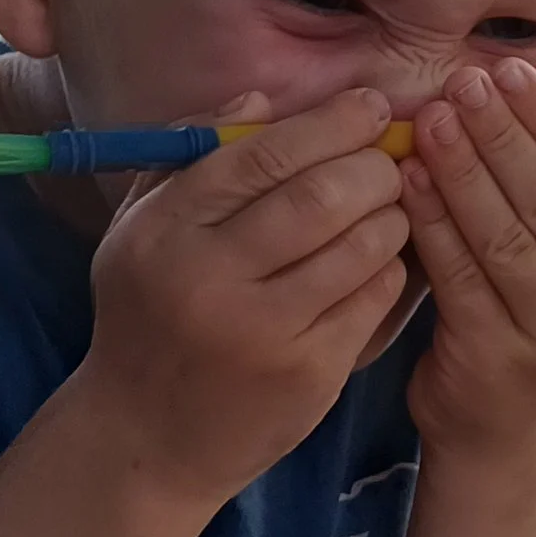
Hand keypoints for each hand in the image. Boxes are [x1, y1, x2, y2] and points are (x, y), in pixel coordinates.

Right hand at [73, 88, 411, 515]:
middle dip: (374, 166)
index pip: (262, 153)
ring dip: (392, 215)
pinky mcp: (308, 374)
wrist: (147, 440)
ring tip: (392, 207)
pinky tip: (383, 261)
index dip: (331, 122)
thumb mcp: (142, 231)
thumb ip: (193, 158)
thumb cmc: (150, 317)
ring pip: (360, 246)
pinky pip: (373, 299)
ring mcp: (262, 331)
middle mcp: (209, 278)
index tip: (371, 107)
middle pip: (321, 195)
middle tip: (392, 160)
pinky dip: (391, 269)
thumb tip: (262, 97)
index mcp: (165, 230)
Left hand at [400, 62, 535, 456]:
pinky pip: (462, 278)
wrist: (496, 421)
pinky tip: (407, 184)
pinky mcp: (501, 357)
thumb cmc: (511, 308)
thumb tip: (496, 86)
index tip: (506, 71)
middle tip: (460, 85)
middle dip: (502, 135)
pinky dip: (434, 225)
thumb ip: (532, 184)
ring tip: (428, 122)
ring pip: (505, 237)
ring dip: (463, 172)